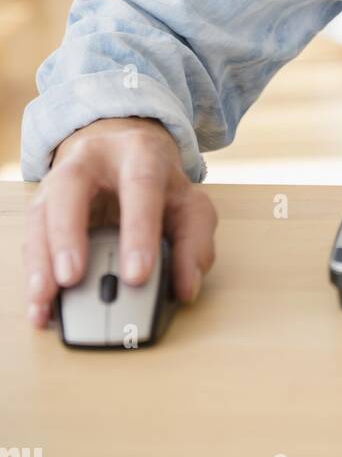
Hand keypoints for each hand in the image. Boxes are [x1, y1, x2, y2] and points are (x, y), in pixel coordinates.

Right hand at [23, 116, 216, 327]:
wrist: (123, 153)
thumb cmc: (159, 185)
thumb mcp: (189, 206)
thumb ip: (194, 244)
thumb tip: (185, 288)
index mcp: (140, 153)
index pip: (141, 185)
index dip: (138, 230)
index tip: (137, 276)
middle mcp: (93, 159)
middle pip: (72, 186)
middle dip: (69, 233)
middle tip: (72, 278)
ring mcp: (61, 178)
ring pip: (43, 211)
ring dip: (42, 259)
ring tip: (46, 299)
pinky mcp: (42, 203)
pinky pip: (32, 236)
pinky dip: (35, 273)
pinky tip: (41, 304)